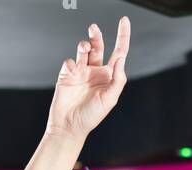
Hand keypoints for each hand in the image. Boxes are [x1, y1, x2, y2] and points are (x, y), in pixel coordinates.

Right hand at [45, 18, 130, 140]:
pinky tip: (72, 71)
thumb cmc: (91, 116)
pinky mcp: (67, 74)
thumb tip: (121, 58)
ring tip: (84, 48)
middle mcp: (96, 72)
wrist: (69, 126)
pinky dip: (71, 63)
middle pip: (98, 47)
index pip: (118, 52)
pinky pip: (70, 61)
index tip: (124, 21)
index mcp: (109, 77)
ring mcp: (81, 72)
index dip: (122, 36)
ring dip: (84, 45)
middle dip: (96, 35)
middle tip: (93, 28)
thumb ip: (118, 79)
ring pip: (84, 50)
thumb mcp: (110, 99)